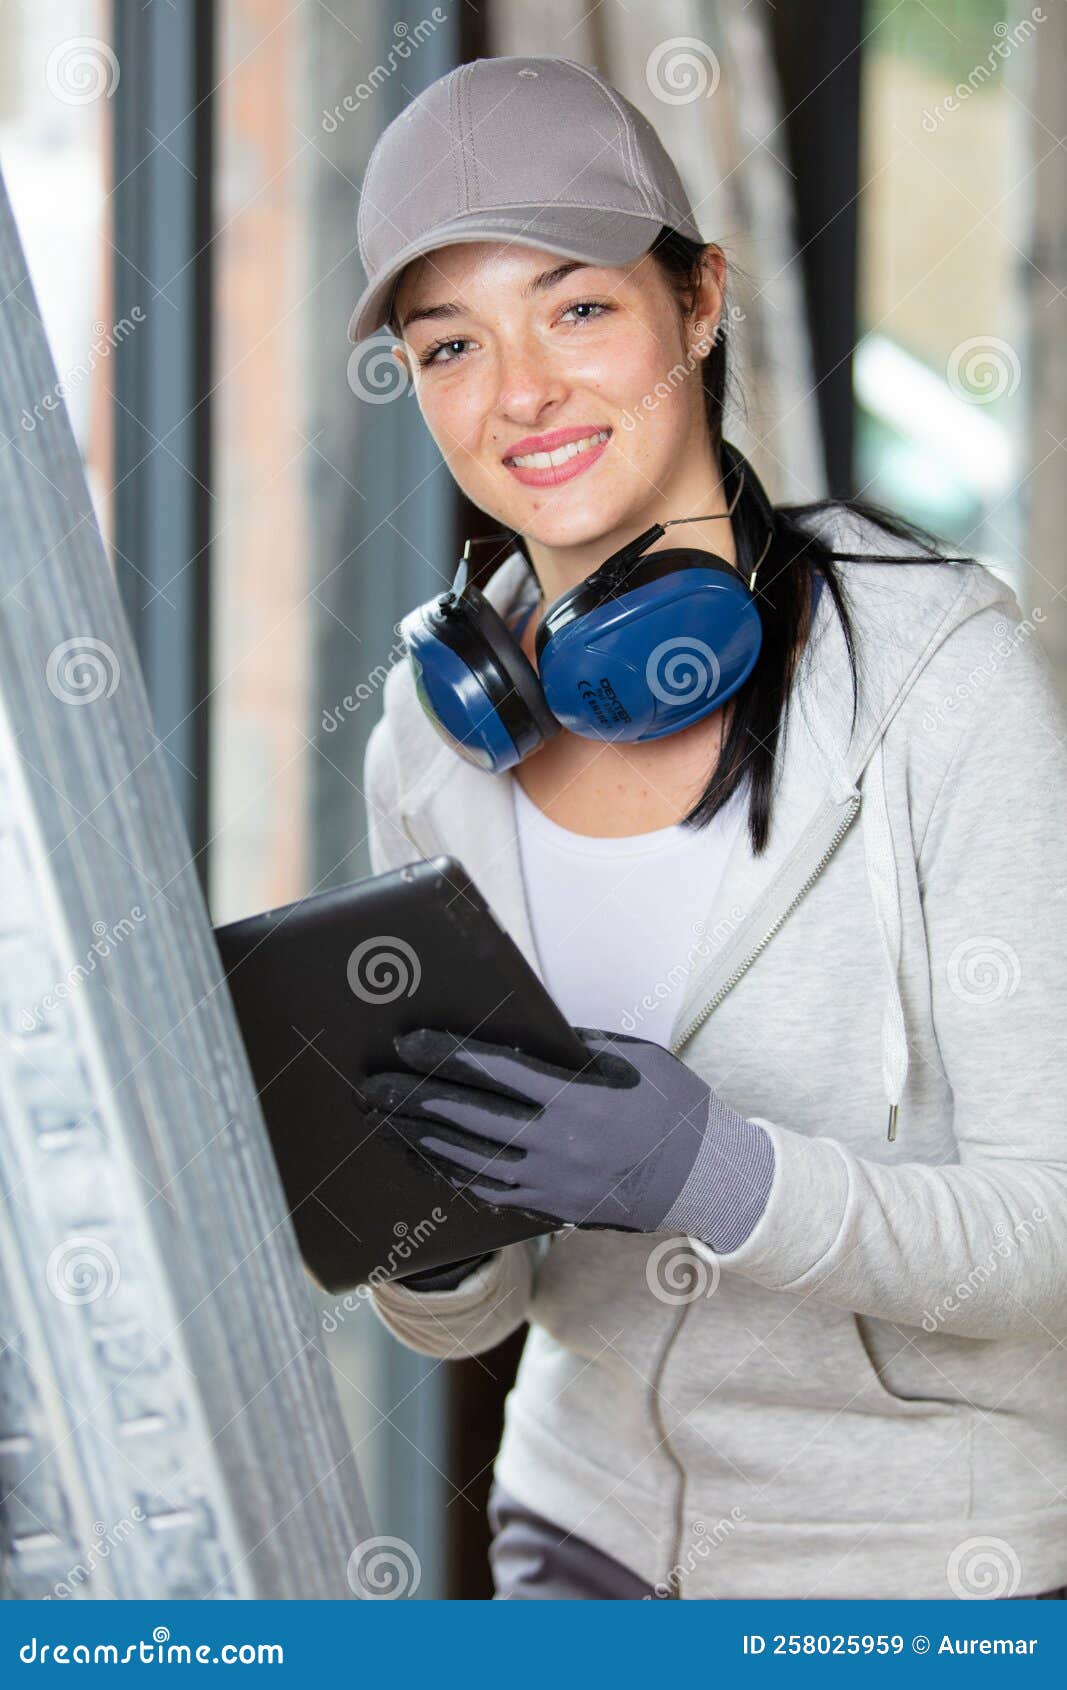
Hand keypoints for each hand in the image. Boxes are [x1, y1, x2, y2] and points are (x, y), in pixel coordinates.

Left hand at [354, 1025, 728, 1232]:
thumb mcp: (636, 1055)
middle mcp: (556, 1144)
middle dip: (413, 1099)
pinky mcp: (552, 1208)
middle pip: (468, 1117)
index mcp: (576, 1098)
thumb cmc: (675, 1106)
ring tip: (382, 1121)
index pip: (495, 1071)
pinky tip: (425, 1158)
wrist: (707, 1178)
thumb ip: (577, 1045)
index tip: (407, 1042)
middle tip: (371, 1086)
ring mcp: (550, 1182)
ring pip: (469, 1159)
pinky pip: (489, 1191)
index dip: (445, 1055)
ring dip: (420, 1138)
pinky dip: (451, 1172)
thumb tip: (526, 1031)